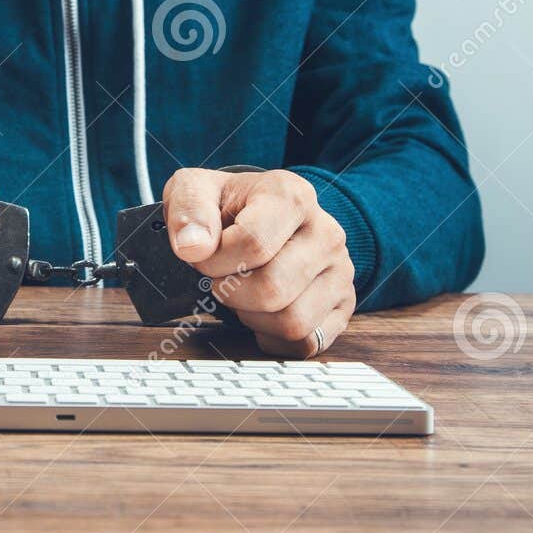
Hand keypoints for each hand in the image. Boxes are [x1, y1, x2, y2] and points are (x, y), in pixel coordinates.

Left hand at [162, 168, 355, 357]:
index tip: (204, 255)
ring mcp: (340, 271)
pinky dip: (275, 336)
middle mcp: (326, 232)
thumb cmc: (226, 207)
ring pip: (293, 322)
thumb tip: (193, 247)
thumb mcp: (193, 189)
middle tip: (223, 277)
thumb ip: (188, 210)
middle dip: (232, 293)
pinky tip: (262, 312)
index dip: (214, 261)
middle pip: (273, 290)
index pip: (252, 245)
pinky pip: (307, 343)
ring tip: (245, 292)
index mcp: (292, 196)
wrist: (256, 214)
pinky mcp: (344, 304)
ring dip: (253, 317)